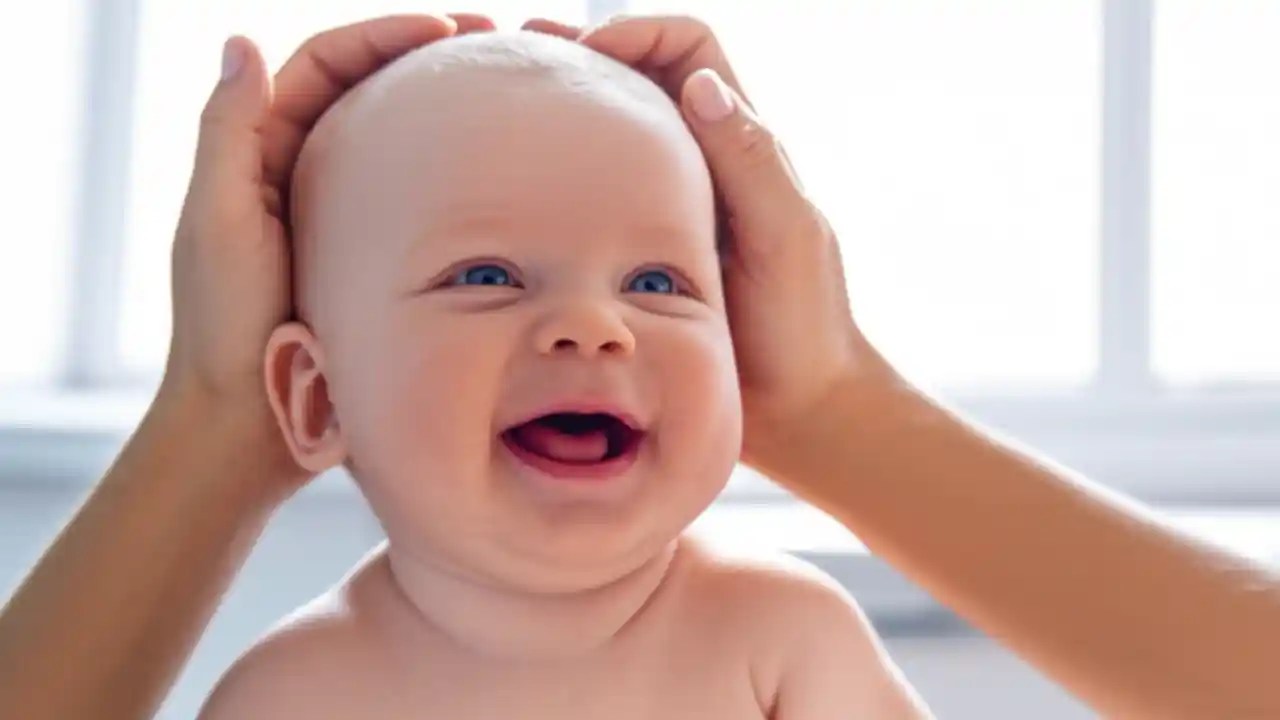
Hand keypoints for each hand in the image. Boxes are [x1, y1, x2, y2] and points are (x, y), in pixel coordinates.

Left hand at [160, 13, 494, 496]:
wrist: (249, 423)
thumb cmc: (225, 328)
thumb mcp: (219, 223)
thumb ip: (227, 132)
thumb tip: (240, 41)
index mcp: (259, 151)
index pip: (325, 64)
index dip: (382, 34)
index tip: (449, 30)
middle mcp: (300, 172)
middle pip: (367, 87)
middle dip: (424, 54)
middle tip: (495, 43)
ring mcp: (340, 214)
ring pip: (395, 139)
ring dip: (444, 108)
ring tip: (504, 92)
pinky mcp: (370, 257)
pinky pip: (416, 199)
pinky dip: (451, 175)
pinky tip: (494, 178)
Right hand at [522, 16, 900, 477]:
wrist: (801, 413)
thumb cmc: (804, 328)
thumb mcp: (785, 238)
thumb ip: (751, 162)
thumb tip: (701, 85)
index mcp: (742, 147)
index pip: (692, 49)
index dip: (640, 32)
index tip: (585, 56)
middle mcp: (704, 167)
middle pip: (642, 80)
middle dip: (583, 57)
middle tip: (513, 59)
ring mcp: (669, 212)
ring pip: (614, 139)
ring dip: (564, 114)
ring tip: (498, 108)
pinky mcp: (642, 258)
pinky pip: (597, 204)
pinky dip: (558, 183)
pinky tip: (512, 197)